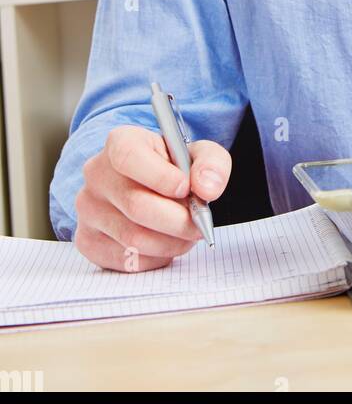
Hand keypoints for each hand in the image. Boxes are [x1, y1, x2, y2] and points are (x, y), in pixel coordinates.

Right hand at [74, 125, 231, 270]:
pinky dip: (155, 258)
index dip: (162, 178)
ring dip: (170, 242)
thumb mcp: (197, 154)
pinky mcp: (88, 241)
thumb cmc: (172, 167)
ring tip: (186, 234)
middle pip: (136, 206)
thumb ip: (211, 163)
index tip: (187, 189)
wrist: (147, 185)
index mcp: (119, 142)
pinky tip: (165, 243)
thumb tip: (207, 188)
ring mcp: (88, 210)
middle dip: (178, 221)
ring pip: (133, 239)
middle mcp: (96, 174)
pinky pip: (126, 261)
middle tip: (199, 224)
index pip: (130, 158)